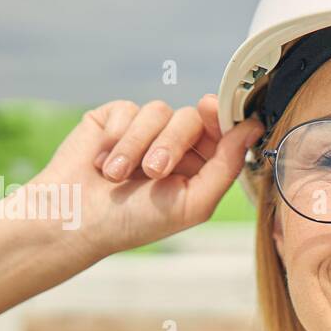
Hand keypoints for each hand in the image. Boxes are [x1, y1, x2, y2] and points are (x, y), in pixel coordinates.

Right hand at [23, 94, 264, 259]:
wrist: (76, 218)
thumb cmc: (136, 221)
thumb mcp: (193, 202)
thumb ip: (227, 165)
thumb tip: (254, 127)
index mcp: (200, 166)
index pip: (221, 132)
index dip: (219, 118)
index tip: (209, 110)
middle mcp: (175, 145)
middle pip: (191, 118)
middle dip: (171, 144)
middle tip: (152, 173)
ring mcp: (144, 130)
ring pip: (158, 111)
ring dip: (137, 146)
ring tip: (117, 177)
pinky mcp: (114, 119)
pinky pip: (127, 109)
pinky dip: (115, 137)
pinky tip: (101, 163)